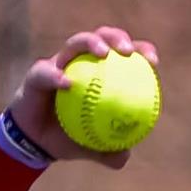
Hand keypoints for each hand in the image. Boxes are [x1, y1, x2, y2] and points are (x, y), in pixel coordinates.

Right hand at [9, 28, 156, 167]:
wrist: (37, 142)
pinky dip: (57, 76)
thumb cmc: (70, 138)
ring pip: (75, 43)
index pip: (123, 56)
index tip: (153, 61)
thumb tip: (126, 153)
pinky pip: (47, 72)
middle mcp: (81, 62)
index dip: (141, 50)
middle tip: (127, 51)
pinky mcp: (38, 72)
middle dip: (117, 37)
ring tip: (102, 53)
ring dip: (91, 42)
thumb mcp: (93, 149)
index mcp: (101, 74)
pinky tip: (67, 84)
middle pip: (102, 37)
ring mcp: (59, 63)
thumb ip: (111, 152)